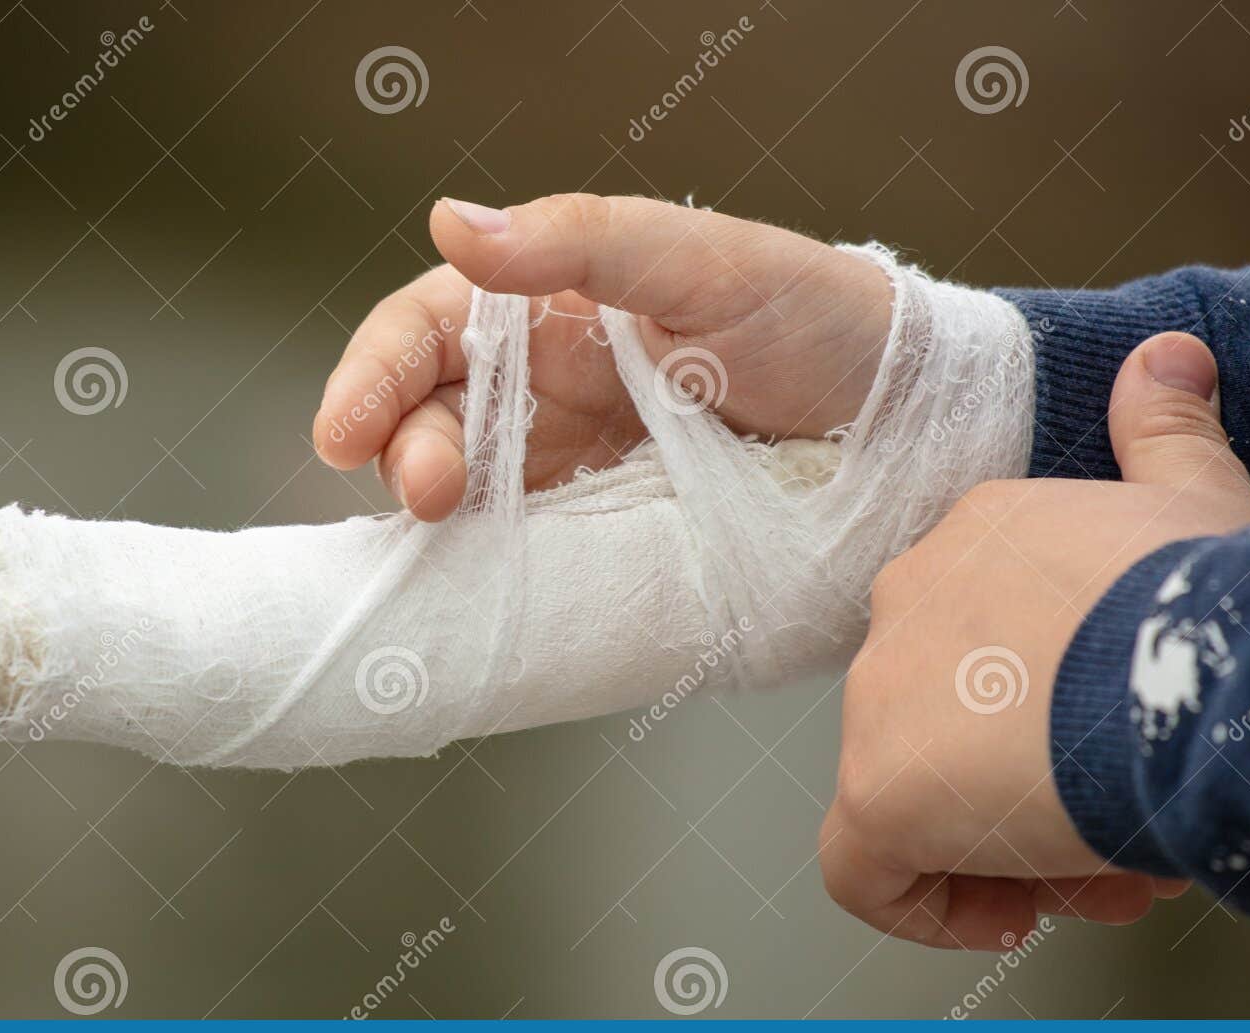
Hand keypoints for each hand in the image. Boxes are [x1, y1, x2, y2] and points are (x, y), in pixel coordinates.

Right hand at [313, 193, 892, 519]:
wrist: (905, 423)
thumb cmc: (818, 318)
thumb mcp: (708, 261)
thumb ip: (583, 242)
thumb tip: (451, 224)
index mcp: (557, 309)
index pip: (432, 332)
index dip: (374, 376)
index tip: (344, 432)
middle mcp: (551, 388)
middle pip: (432, 421)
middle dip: (406, 457)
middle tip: (431, 499)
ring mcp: (578, 466)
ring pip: (468, 496)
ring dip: (440, 525)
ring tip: (448, 547)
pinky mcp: (608, 534)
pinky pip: (529, 551)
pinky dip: (493, 572)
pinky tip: (482, 590)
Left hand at [822, 332, 1249, 948]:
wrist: (1198, 667)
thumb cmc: (1208, 599)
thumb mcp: (1194, 497)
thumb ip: (1165, 428)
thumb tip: (1164, 357)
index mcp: (974, 539)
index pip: (980, 636)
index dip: (1045, 706)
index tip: (1107, 745)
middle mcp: (908, 604)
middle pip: (946, 718)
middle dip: (1023, 780)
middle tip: (1107, 824)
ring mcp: (881, 693)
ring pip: (914, 792)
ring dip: (1000, 843)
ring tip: (1093, 871)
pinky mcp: (877, 788)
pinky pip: (863, 867)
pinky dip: (927, 901)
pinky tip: (1004, 916)